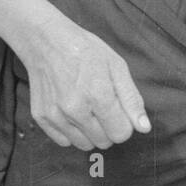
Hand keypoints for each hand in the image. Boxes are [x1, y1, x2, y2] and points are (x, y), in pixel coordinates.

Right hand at [15, 10, 149, 149]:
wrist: (46, 40)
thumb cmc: (84, 50)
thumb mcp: (116, 65)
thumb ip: (131, 99)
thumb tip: (144, 128)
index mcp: (98, 95)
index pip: (121, 134)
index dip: (124, 123)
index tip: (117, 109)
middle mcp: (75, 109)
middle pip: (104, 142)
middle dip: (107, 127)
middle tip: (100, 106)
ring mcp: (56, 115)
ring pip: (84, 145)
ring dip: (89, 132)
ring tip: (85, 108)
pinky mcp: (41, 117)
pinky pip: (64, 141)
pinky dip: (70, 131)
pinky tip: (70, 111)